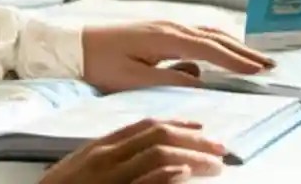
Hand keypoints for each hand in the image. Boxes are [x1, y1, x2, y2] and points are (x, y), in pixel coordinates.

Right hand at [38, 118, 225, 183]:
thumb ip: (108, 158)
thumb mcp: (79, 169)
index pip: (145, 126)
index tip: (201, 127)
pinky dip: (163, 177)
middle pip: (158, 136)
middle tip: (221, 148)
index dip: (178, 124)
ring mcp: (107, 178)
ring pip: (157, 156)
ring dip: (192, 157)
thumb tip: (141, 156)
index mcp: (98, 148)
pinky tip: (183, 175)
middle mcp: (104, 158)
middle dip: (194, 139)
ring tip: (215, 165)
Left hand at [82, 20, 274, 92]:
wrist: (75, 46)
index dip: (236, 60)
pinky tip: (223, 53)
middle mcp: (170, 27)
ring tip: (254, 59)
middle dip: (244, 51)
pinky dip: (217, 43)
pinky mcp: (160, 31)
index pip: (210, 49)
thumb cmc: (101, 63)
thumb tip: (203, 81)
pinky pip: (196, 35)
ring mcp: (166, 26)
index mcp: (166, 37)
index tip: (259, 70)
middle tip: (269, 64)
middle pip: (215, 37)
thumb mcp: (134, 79)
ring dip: (233, 46)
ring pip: (208, 34)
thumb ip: (170, 79)